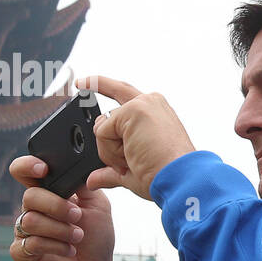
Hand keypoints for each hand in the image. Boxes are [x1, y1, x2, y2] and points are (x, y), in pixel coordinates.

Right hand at [7, 155, 114, 260]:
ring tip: (77, 237)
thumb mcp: (97, 205)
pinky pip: (31, 242)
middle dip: (57, 206)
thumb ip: (84, 185)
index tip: (43, 170)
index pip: (25, 172)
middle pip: (30, 196)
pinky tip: (68, 250)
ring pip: (31, 220)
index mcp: (48, 193)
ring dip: (60, 229)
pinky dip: (55, 246)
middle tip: (77, 217)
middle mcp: (33, 209)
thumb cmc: (96, 238)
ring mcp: (25, 231)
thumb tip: (74, 166)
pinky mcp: (22, 252)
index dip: (27, 166)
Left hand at [77, 76, 195, 200]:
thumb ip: (110, 171)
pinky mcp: (133, 110)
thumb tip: (94, 179)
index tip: (81, 81)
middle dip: (106, 139)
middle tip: (125, 155)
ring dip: (111, 152)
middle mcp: (149, 103)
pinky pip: (102, 133)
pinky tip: (131, 157)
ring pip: (103, 128)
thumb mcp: (132, 172)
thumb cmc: (165, 175)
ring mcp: (141, 105)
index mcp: (153, 112)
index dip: (99, 85)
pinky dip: (111, 151)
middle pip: (108, 108)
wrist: (180, 179)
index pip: (121, 93)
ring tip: (135, 160)